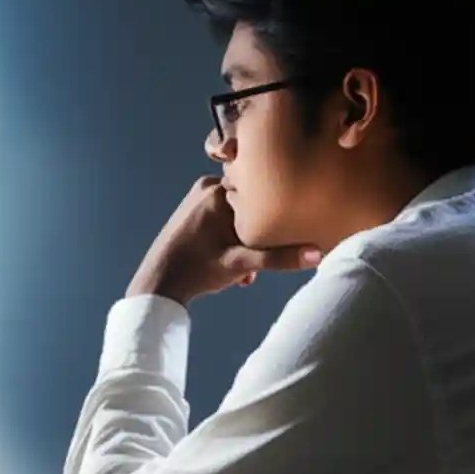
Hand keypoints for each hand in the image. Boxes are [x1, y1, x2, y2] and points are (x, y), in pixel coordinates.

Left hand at [126, 175, 321, 304]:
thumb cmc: (196, 271)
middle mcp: (206, 188)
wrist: (157, 285)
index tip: (283, 227)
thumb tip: (317, 254)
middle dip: (257, 232)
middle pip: (249, 204)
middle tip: (257, 257)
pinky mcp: (190, 213)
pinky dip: (229, 240)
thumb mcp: (241, 264)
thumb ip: (279, 258)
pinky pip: (221, 219)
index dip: (274, 208)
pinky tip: (230, 264)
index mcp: (218, 192)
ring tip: (243, 267)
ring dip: (244, 240)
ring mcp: (196, 199)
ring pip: (236, 215)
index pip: (260, 188)